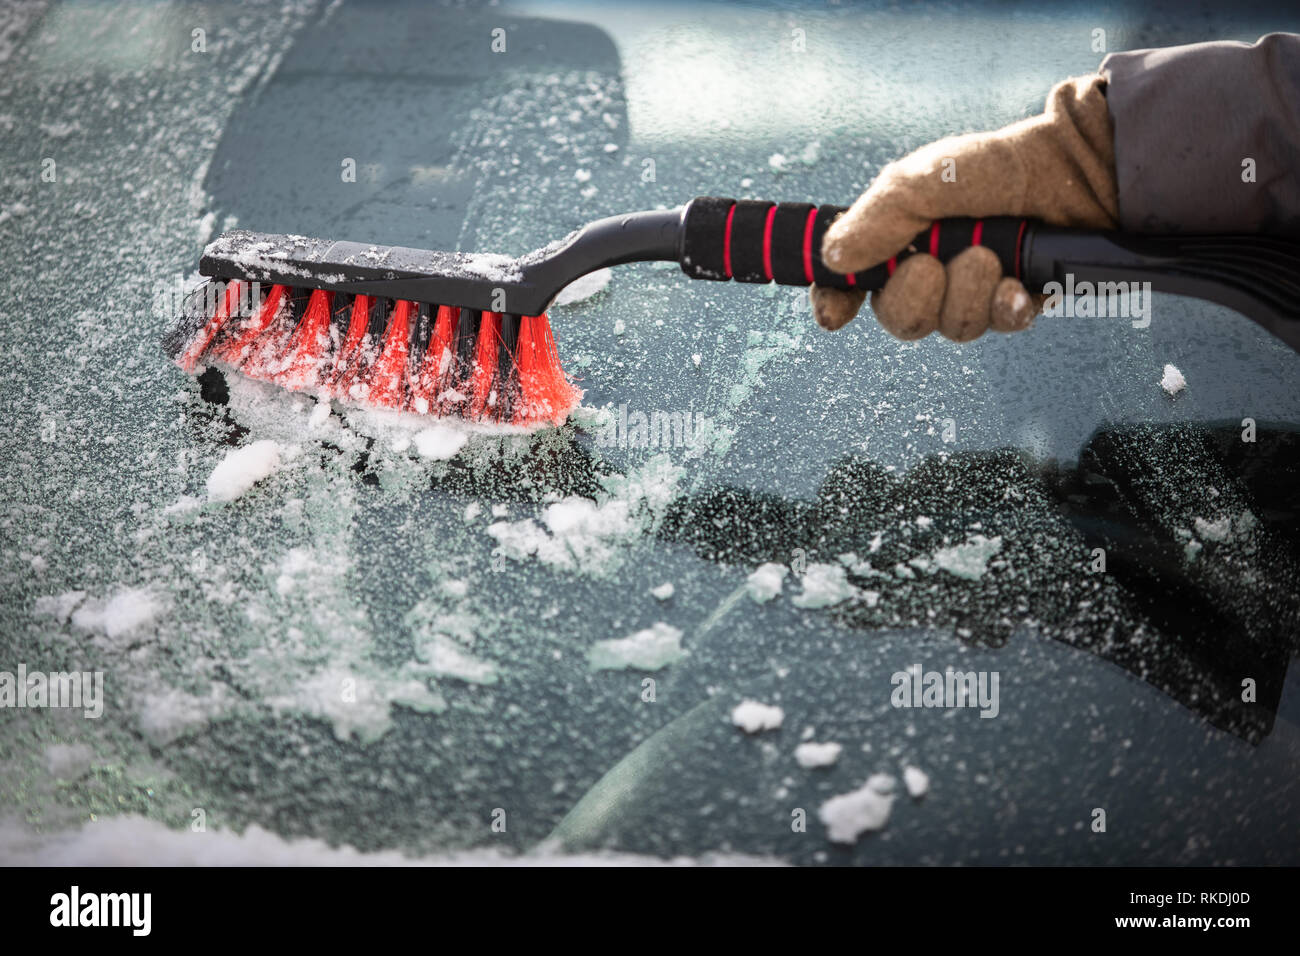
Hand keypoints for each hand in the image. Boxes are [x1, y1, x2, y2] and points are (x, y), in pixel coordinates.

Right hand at [812, 75, 1119, 341]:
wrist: (1079, 166)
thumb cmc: (998, 166)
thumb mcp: (924, 179)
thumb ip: (877, 218)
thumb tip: (832, 259)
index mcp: (899, 239)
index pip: (852, 284)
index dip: (837, 301)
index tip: (834, 313)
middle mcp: (932, 270)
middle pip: (901, 319)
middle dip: (915, 297)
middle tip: (934, 264)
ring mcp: (974, 291)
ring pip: (951, 326)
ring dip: (968, 294)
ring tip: (990, 256)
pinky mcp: (1016, 302)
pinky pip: (997, 326)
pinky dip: (1004, 309)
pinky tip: (1016, 287)